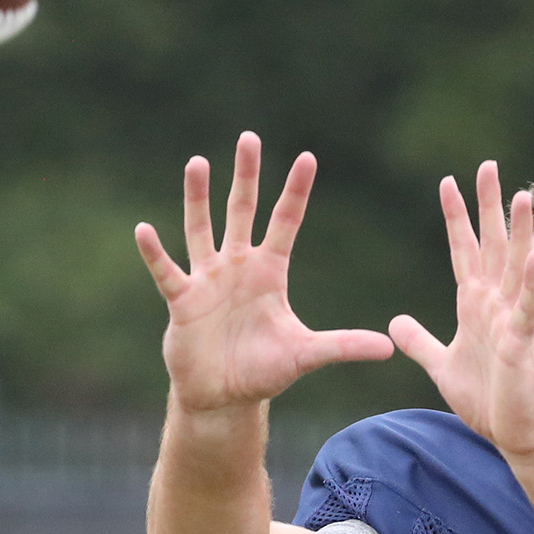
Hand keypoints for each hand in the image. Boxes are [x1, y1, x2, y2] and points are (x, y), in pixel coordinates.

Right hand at [136, 132, 393, 414]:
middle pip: (242, 211)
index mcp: (269, 272)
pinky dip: (155, 253)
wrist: (223, 396)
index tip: (307, 157)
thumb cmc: (263, 370)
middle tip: (250, 137)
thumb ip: (343, 346)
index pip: (285, 222)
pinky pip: (166, 271)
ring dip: (198, 198)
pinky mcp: (182, 301)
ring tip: (197, 162)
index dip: (295, 192)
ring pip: (201, 229)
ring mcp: (207, 280)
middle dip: (247, 176)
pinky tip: (144, 229)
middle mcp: (237, 267)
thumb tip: (389, 349)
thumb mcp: (306, 356)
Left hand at [390, 161, 533, 459]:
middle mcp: (495, 305)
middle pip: (491, 245)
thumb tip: (395, 322)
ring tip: (521, 195)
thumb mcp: (441, 366)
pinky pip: (526, 308)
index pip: (464, 251)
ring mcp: (511, 321)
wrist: (511, 434)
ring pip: (514, 267)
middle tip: (487, 166)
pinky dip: (530, 283)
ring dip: (518, 232)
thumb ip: (420, 342)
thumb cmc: (486, 400)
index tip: (447, 181)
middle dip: (488, 206)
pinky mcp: (520, 344)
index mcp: (475, 306)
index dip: (456, 217)